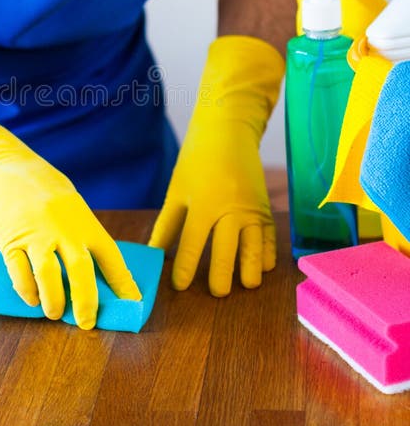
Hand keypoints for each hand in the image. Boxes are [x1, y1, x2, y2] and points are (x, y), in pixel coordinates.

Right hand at [0, 90, 140, 328]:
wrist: (5, 169)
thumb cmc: (43, 192)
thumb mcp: (71, 207)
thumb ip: (81, 236)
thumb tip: (92, 274)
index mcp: (84, 221)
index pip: (110, 256)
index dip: (123, 282)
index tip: (133, 302)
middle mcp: (63, 229)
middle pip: (80, 270)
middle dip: (86, 301)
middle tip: (87, 323)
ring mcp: (35, 234)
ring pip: (49, 274)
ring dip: (54, 300)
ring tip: (55, 314)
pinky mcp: (10, 239)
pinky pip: (18, 270)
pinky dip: (26, 290)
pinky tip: (31, 300)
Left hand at [149, 36, 282, 295]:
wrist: (228, 132)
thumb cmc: (196, 161)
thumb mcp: (177, 191)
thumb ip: (167, 224)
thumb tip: (154, 253)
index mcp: (202, 204)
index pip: (192, 244)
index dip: (185, 268)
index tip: (180, 286)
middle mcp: (229, 209)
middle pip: (226, 251)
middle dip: (221, 275)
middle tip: (216, 293)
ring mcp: (251, 209)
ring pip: (254, 247)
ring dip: (251, 269)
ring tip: (246, 285)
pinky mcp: (265, 207)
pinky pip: (269, 235)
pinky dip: (268, 253)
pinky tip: (264, 267)